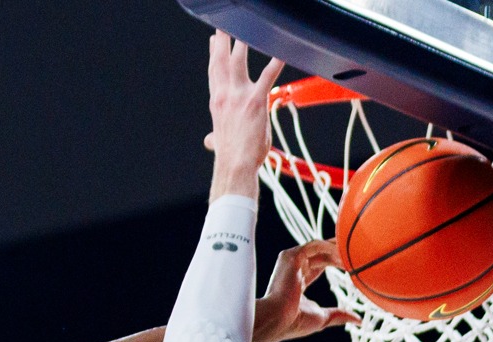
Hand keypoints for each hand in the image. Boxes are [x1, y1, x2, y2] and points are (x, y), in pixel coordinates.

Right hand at [204, 31, 284, 199]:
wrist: (235, 165)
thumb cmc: (230, 157)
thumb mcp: (220, 142)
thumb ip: (215, 137)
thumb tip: (211, 141)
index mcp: (218, 103)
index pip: (214, 73)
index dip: (215, 55)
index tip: (214, 41)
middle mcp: (225, 95)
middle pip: (222, 61)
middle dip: (224, 41)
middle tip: (224, 25)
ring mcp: (239, 97)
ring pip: (240, 62)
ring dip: (243, 43)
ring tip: (247, 28)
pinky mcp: (255, 101)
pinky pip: (268, 76)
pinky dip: (275, 63)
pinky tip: (281, 52)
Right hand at [254, 240, 358, 341]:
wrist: (277, 319)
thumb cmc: (294, 322)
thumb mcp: (322, 317)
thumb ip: (339, 315)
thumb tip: (358, 320)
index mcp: (297, 280)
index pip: (318, 265)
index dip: (334, 262)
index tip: (351, 263)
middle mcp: (293, 267)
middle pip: (319, 253)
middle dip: (337, 251)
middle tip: (357, 251)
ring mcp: (291, 260)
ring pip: (318, 246)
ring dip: (336, 248)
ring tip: (354, 252)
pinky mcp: (291, 256)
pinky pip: (314, 245)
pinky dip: (330, 247)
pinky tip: (343, 254)